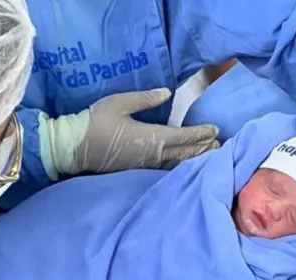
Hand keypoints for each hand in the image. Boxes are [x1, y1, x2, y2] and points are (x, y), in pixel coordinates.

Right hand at [69, 89, 218, 173]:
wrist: (75, 148)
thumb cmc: (96, 122)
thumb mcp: (120, 103)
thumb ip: (145, 99)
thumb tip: (166, 93)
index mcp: (153, 137)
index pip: (185, 137)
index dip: (202, 133)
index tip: (216, 131)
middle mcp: (155, 154)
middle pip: (186, 153)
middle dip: (204, 148)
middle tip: (220, 145)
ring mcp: (147, 164)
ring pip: (178, 162)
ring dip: (195, 158)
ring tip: (209, 155)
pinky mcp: (139, 170)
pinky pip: (166, 168)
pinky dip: (180, 164)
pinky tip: (184, 163)